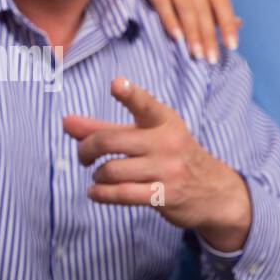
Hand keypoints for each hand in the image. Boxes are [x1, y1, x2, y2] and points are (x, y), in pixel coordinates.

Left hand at [62, 77, 251, 250]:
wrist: (213, 190)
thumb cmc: (170, 156)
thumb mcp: (144, 135)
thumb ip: (104, 128)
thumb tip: (66, 122)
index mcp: (163, 120)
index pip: (144, 104)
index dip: (130, 94)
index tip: (116, 83)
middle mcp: (166, 142)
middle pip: (110, 140)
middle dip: (86, 149)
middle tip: (84, 156)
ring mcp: (167, 170)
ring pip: (112, 169)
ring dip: (97, 174)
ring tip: (100, 175)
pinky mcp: (164, 195)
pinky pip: (121, 193)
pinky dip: (100, 193)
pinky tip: (95, 191)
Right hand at [112, 0, 240, 59]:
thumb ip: (213, 7)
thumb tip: (239, 24)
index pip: (221, 2)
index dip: (228, 25)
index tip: (232, 47)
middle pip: (203, 8)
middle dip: (208, 36)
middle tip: (211, 59)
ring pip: (186, 7)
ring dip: (192, 33)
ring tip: (196, 54)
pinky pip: (163, 2)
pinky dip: (170, 20)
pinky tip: (177, 38)